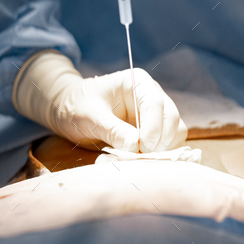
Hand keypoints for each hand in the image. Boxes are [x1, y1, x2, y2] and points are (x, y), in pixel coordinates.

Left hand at [12, 52, 186, 152]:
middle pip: (171, 118)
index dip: (154, 127)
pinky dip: (156, 155)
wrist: (69, 112)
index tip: (144, 147)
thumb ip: (112, 129)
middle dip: (160, 140)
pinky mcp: (152, 132)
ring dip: (161, 150)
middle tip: (140, 158)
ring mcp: (154, 114)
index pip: (155, 103)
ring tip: (134, 160)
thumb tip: (135, 146)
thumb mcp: (90, 116)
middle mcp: (151, 95)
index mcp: (137, 81)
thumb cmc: (77, 106)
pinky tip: (135, 161)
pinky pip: (165, 145)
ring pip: (174, 133)